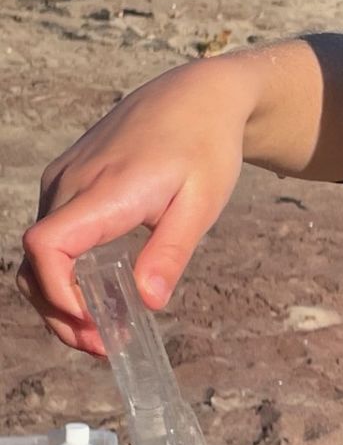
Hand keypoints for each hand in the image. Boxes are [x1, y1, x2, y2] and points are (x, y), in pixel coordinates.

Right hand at [16, 59, 248, 355]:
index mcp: (104, 190)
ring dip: (62, 298)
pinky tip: (103, 295)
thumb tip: (147, 302)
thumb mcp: (201, 205)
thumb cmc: (205, 147)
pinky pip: (53, 235)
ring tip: (106, 332)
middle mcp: (70, 185)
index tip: (91, 325)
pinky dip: (66, 272)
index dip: (57, 292)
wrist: (195, 97)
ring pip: (40, 253)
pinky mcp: (69, 183)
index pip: (47, 245)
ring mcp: (64, 182)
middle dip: (62, 313)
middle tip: (106, 347)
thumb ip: (170, 253)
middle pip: (35, 261)